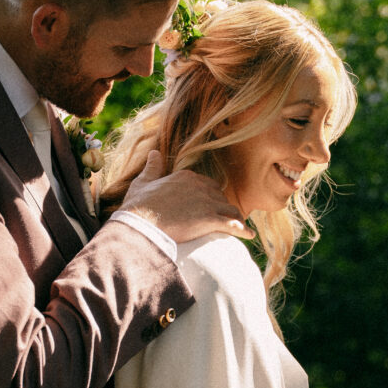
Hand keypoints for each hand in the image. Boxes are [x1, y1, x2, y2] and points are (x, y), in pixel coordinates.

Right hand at [122, 151, 252, 242]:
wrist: (141, 225)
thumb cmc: (137, 207)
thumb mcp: (142, 182)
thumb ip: (152, 167)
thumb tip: (154, 152)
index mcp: (186, 177)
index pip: (206, 184)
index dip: (210, 196)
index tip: (210, 205)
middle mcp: (200, 186)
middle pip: (220, 196)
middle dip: (223, 207)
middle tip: (225, 219)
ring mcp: (206, 203)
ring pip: (229, 209)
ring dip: (234, 218)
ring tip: (239, 227)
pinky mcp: (210, 220)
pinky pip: (233, 224)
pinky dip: (243, 230)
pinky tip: (249, 236)